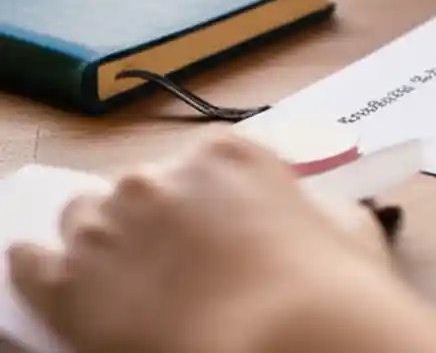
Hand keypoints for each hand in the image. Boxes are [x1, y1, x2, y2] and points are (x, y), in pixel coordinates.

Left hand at [7, 131, 435, 352]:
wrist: (288, 338)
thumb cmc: (330, 289)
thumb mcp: (348, 227)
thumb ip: (316, 206)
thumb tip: (308, 212)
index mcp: (227, 155)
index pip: (203, 164)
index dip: (211, 199)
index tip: (219, 226)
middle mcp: (159, 177)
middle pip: (141, 188)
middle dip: (157, 220)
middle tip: (184, 265)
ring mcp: (108, 226)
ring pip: (83, 218)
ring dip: (105, 241)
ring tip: (130, 281)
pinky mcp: (68, 281)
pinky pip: (29, 261)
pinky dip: (39, 267)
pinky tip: (55, 278)